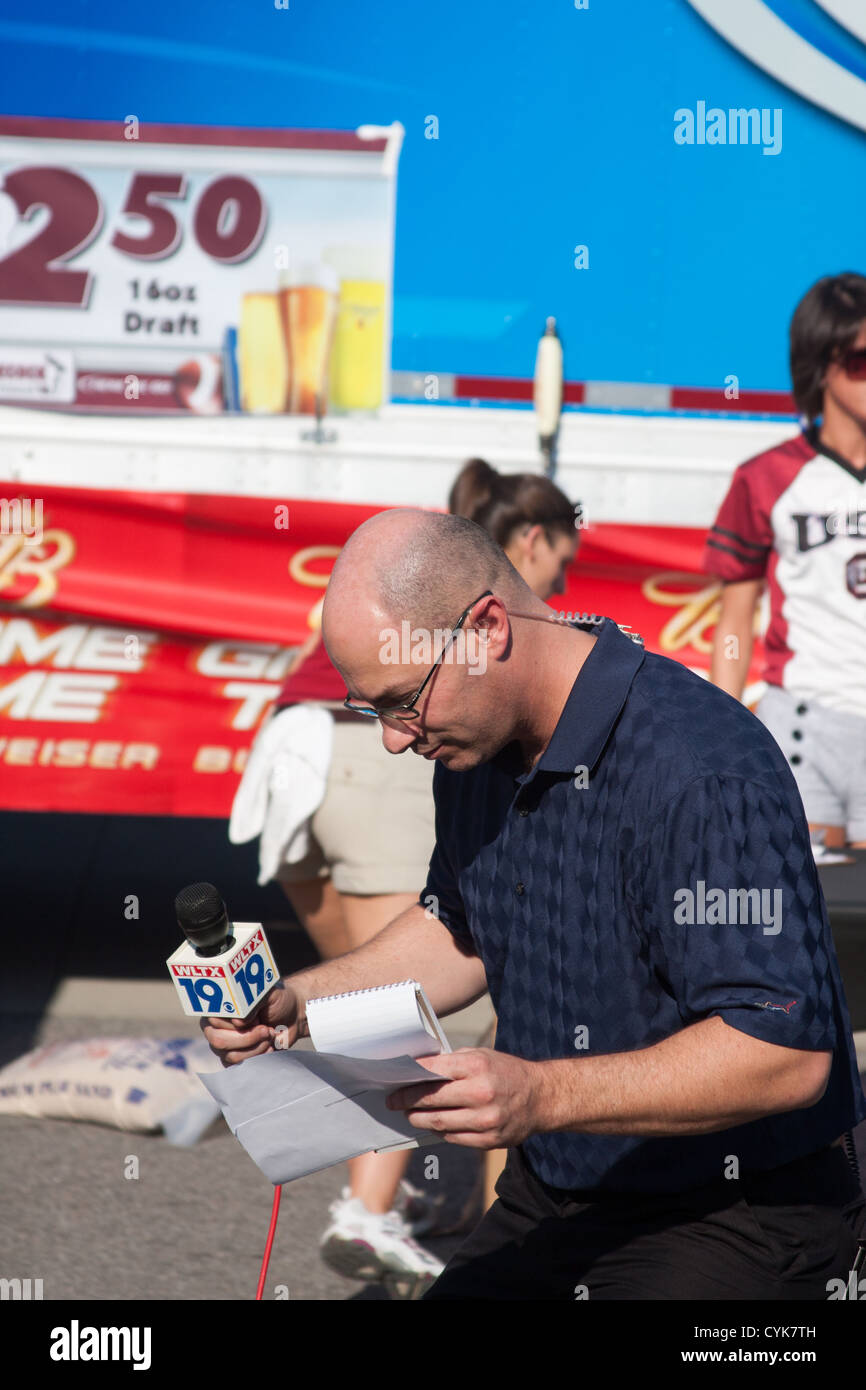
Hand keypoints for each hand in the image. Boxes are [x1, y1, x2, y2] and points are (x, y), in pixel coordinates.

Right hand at [200, 979, 298, 1065]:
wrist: (292, 1016)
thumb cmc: (277, 1000)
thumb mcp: (267, 992)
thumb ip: (251, 1002)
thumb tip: (238, 1022)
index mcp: (220, 1007)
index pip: (214, 1020)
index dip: (237, 1022)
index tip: (256, 1019)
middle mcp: (217, 1026)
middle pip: (219, 1041)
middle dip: (247, 1037)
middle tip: (265, 1029)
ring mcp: (225, 1045)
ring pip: (232, 1055)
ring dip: (257, 1046)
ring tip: (269, 1034)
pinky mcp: (236, 1058)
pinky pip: (241, 1066)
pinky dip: (259, 1057)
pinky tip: (269, 1047)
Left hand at [385, 1047, 541, 1148]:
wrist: (541, 1098)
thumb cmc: (506, 1072)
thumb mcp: (482, 1056)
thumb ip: (453, 1063)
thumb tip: (420, 1070)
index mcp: (478, 1067)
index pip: (434, 1071)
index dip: (411, 1076)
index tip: (395, 1079)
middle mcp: (481, 1094)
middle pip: (431, 1101)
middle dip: (407, 1101)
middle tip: (394, 1101)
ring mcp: (485, 1120)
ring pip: (438, 1123)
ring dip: (418, 1119)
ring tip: (409, 1115)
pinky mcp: (488, 1140)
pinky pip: (453, 1138)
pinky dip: (439, 1131)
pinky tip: (433, 1124)